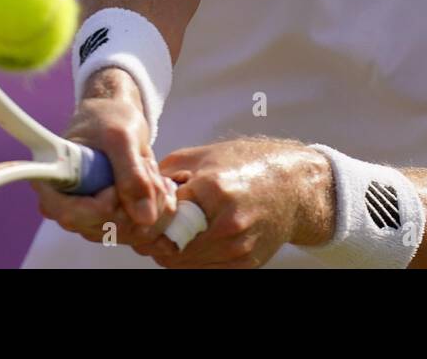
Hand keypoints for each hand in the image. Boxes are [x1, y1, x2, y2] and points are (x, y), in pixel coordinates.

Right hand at [33, 76, 176, 248]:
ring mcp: (88, 217)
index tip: (118, 184)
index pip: (74, 216)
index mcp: (52, 183)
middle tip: (145, 167)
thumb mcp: (122, 138)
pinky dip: (156, 207)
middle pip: (105, 228)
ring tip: (147, 169)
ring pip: (128, 231)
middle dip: (136, 200)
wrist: (116, 116)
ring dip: (151, 201)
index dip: (104, 207)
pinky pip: (139, 229)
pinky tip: (154, 182)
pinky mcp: (110, 220)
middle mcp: (65, 207)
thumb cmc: (109, 119)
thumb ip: (132, 174)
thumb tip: (145, 217)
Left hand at [132, 137, 330, 268]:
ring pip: (181, 263)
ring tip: (170, 231)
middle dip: (151, 239)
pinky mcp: (244, 264)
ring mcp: (238, 247)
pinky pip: (202, 269)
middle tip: (148, 227)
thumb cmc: (245, 163)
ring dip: (168, 251)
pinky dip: (190, 258)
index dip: (142, 219)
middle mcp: (227, 223)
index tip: (136, 214)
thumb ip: (164, 175)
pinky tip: (192, 239)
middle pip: (167, 248)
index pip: (159, 218)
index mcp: (214, 189)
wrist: (294, 186)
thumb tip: (132, 193)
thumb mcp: (201, 156)